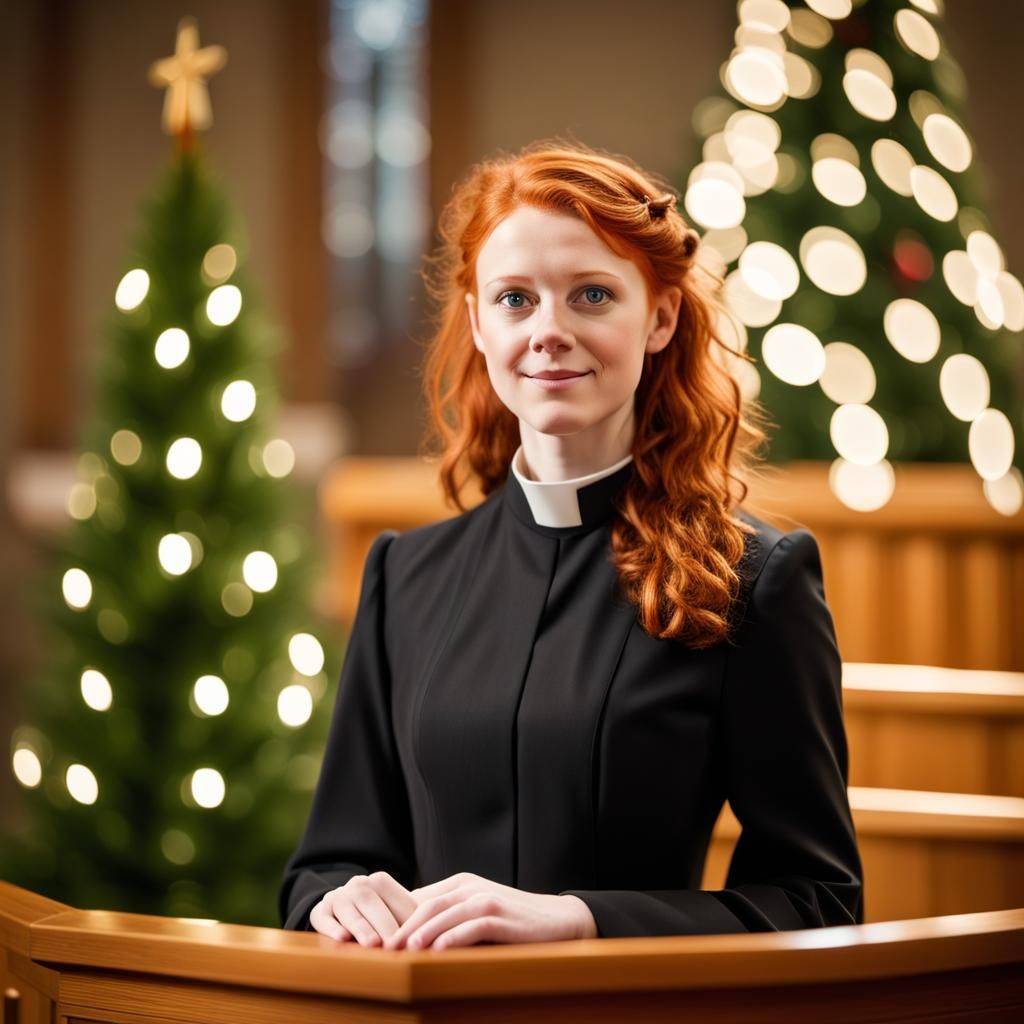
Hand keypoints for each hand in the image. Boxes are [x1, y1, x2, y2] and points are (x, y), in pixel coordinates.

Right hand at [309, 871, 417, 945]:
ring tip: (372, 944)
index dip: (405, 919)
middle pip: (371, 902)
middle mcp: (358, 885)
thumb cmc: (379, 916)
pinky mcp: (319, 911)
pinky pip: (323, 917)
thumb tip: (431, 938)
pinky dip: (332, 928)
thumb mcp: (396, 912)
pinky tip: (342, 938)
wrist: (344, 908)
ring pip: (348, 909)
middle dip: (383, 924)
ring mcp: (337, 897)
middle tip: (394, 945)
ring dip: (361, 927)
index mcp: (379, 881)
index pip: (395, 898)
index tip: (415, 939)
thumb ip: (411, 920)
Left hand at [382, 871, 596, 950]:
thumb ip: (450, 917)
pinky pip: (472, 925)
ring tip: (402, 951)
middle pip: (427, 905)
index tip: (378, 942)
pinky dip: (453, 937)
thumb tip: (411, 938)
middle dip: (403, 927)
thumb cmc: (513, 921)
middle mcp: (470, 887)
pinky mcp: (501, 916)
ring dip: (421, 932)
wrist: (558, 920)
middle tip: (383, 950)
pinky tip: (438, 950)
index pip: (420, 899)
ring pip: (445, 913)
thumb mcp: (477, 913)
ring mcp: (486, 899)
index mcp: (460, 884)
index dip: (398, 919)